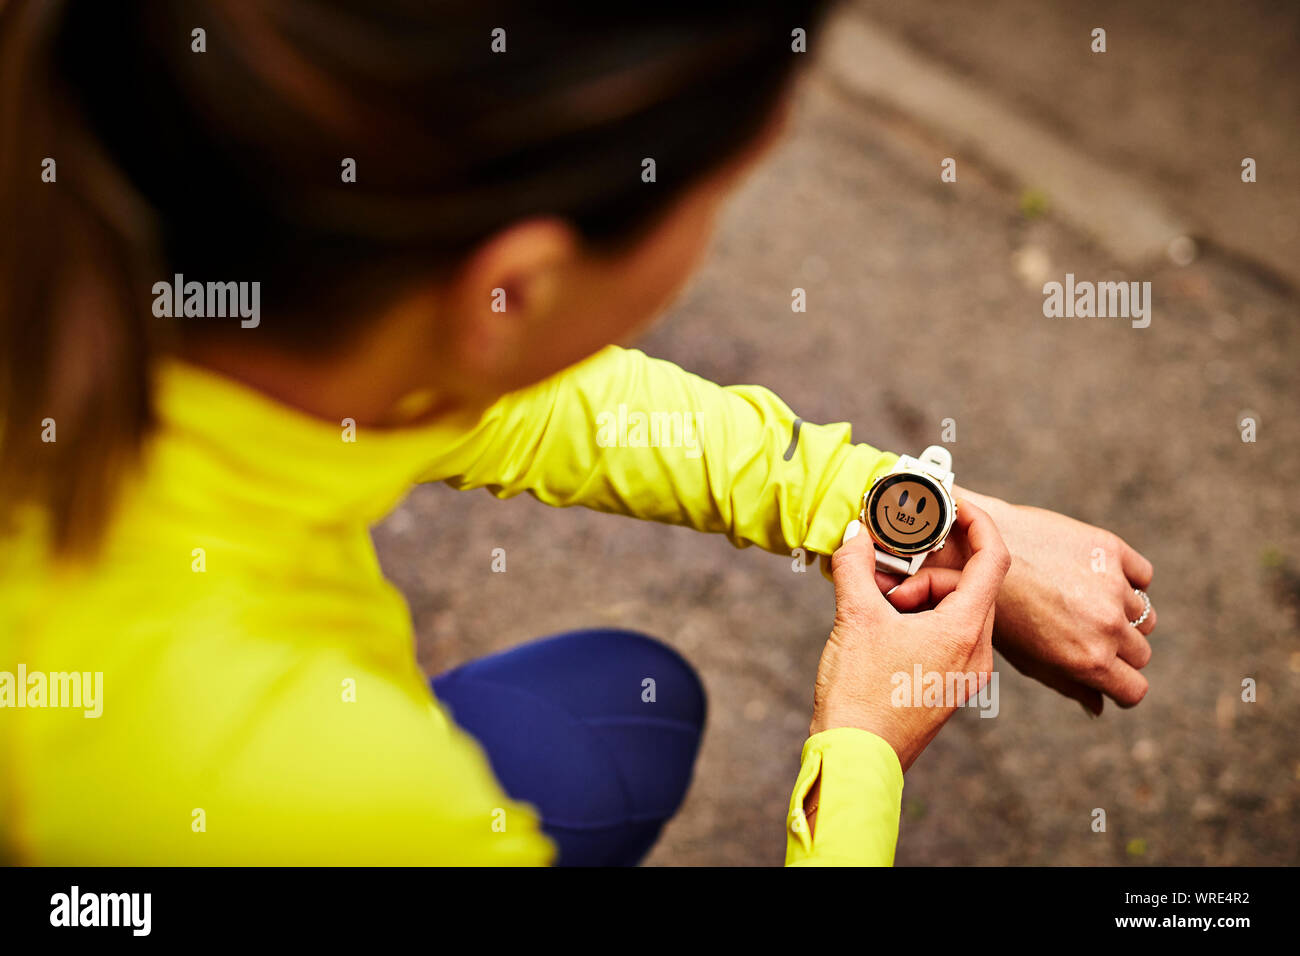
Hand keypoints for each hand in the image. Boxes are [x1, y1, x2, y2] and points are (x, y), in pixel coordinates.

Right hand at [811, 499, 1009, 770]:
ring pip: (955, 612)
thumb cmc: (860, 694)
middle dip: (925, 572)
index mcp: (965, 631)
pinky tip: (883, 629)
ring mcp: (966, 673)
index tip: (953, 505)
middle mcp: (977, 653)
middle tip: (884, 578)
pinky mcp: (949, 687)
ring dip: (919, 598)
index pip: (992, 560)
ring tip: (877, 610)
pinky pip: (947, 636)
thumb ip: (856, 565)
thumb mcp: (854, 617)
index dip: (976, 524)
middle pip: (968, 586)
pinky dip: (920, 621)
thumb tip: (857, 532)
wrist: (855, 758)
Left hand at [910, 489, 1155, 714]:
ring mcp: (1111, 586)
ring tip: (1085, 603)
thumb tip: (1100, 707)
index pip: (1136, 689)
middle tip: (1089, 635)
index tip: (1112, 678)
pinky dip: (1126, 578)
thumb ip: (1069, 686)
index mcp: (1088, 659)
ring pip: (1142, 614)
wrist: (972, 551)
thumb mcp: (1027, 660)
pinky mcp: (1110, 550)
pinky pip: (1142, 575)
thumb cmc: (996, 612)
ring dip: (1122, 613)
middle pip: (1141, 653)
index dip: (1123, 688)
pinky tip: (1097, 578)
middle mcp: (1106, 625)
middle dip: (1120, 651)